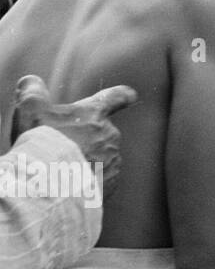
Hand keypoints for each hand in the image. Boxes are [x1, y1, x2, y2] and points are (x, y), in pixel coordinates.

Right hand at [11, 75, 137, 198]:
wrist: (51, 185)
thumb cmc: (42, 143)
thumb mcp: (30, 110)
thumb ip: (33, 92)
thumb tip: (31, 82)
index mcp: (94, 113)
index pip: (115, 97)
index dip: (121, 96)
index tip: (129, 95)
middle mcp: (110, 135)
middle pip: (101, 132)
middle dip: (85, 139)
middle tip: (60, 150)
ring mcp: (113, 160)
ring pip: (102, 157)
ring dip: (87, 162)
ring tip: (62, 171)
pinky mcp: (111, 183)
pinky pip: (102, 179)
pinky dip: (89, 181)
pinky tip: (71, 186)